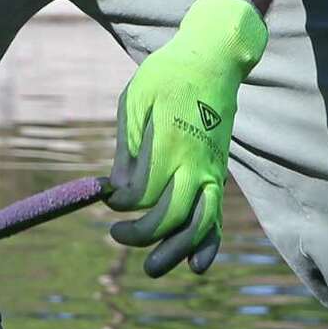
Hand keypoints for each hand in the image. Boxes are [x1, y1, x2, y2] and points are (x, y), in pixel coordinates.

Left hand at [106, 0, 267, 276]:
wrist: (214, 59)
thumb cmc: (166, 76)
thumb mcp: (134, 101)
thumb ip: (126, 148)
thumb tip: (116, 189)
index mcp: (170, 142)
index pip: (143, 192)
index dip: (122, 204)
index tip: (108, 196)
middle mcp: (196, 162)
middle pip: (171, 215)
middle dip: (142, 235)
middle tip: (116, 235)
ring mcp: (212, 170)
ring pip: (199, 224)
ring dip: (175, 251)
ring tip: (152, 269)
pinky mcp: (219, 174)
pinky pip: (218, 215)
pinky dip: (209, 244)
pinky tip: (196, 266)